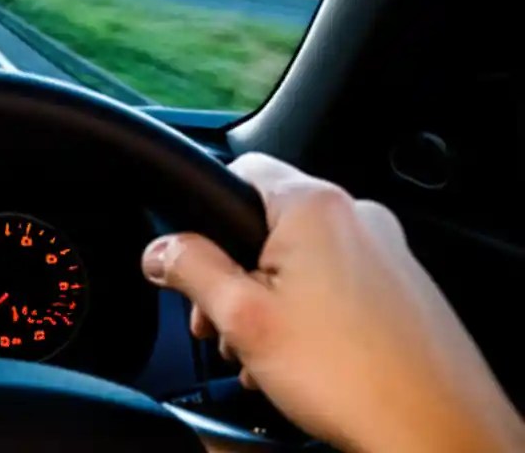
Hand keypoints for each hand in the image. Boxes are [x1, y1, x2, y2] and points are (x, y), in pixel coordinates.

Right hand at [142, 153, 523, 452]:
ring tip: (263, 355)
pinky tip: (300, 362)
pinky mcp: (402, 289)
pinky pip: (336, 286)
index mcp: (316, 207)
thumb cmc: (353, 378)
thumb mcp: (242, 319)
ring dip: (269, 303)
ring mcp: (387, 253)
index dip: (201, 215)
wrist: (436, 433)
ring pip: (300, 261)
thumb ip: (191, 271)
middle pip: (266, 225)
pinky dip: (308, 316)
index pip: (238, 170)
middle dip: (234, 276)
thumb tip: (160, 250)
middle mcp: (358, 217)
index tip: (187, 260)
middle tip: (221, 325)